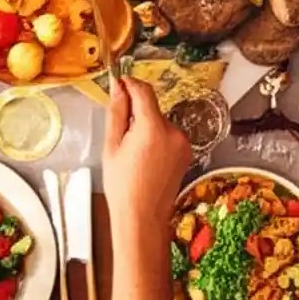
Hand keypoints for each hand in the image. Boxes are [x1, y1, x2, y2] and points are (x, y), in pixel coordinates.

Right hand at [102, 78, 191, 232]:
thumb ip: (116, 112)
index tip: (120, 82)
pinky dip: (156, 139)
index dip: (130, 84)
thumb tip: (118, 88)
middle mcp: (173, 132)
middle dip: (135, 113)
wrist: (143, 217)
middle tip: (120, 134)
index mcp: (153, 128)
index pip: (144, 92)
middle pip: (152, 108)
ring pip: (160, 122)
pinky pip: (168, 136)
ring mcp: (183, 143)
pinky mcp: (186, 152)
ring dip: (146, 127)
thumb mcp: (112, 146)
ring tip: (132, 153)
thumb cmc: (123, 187)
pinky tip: (145, 159)